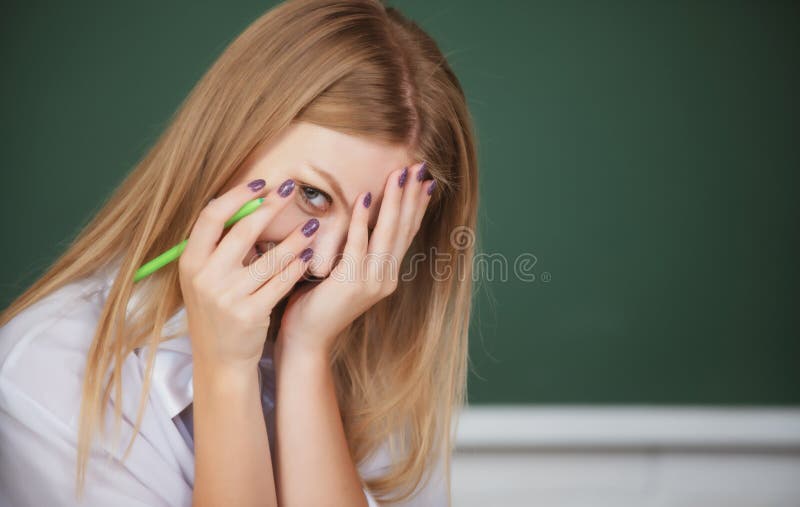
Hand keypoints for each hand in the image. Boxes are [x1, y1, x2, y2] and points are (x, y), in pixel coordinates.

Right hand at [178, 177, 317, 372]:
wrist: (219, 358)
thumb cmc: (217, 310)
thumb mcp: (204, 278)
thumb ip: (219, 247)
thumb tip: (249, 204)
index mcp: (191, 262)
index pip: (211, 216)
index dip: (238, 196)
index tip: (261, 184)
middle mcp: (206, 277)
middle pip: (243, 230)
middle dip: (271, 206)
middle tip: (291, 190)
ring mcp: (228, 297)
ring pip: (270, 257)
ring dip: (294, 238)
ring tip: (311, 225)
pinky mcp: (250, 314)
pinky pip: (281, 282)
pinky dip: (297, 267)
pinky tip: (309, 256)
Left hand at [276, 161, 434, 359]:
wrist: (307, 340)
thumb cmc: (317, 303)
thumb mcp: (344, 272)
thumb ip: (355, 249)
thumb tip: (359, 218)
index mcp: (386, 274)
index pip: (406, 232)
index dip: (416, 205)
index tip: (424, 180)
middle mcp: (386, 277)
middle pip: (403, 228)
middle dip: (410, 196)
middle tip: (417, 166)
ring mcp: (372, 281)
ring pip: (388, 233)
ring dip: (394, 201)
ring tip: (399, 174)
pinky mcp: (351, 283)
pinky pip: (358, 244)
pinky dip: (362, 218)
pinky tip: (364, 196)